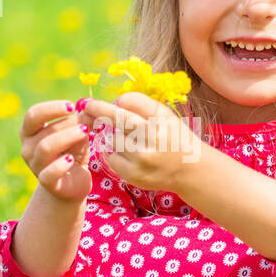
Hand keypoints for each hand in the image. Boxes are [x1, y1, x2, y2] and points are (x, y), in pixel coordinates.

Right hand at [19, 100, 91, 203]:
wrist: (74, 182)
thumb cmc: (73, 151)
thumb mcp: (77, 132)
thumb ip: (82, 120)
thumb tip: (91, 108)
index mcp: (30, 132)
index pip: (33, 115)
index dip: (51, 108)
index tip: (72, 107)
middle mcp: (28, 148)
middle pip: (44, 131)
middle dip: (67, 123)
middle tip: (86, 123)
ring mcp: (35, 166)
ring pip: (45, 148)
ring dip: (67, 137)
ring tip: (85, 132)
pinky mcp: (46, 182)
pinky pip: (49, 173)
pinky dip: (60, 165)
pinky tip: (71, 159)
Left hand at [76, 92, 205, 192]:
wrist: (190, 170)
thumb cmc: (174, 137)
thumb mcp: (165, 115)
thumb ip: (141, 105)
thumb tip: (114, 102)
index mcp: (159, 119)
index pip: (127, 103)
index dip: (111, 103)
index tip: (95, 102)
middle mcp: (151, 137)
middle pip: (115, 118)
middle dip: (97, 111)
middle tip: (85, 107)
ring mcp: (141, 157)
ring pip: (111, 139)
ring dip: (112, 137)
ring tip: (127, 140)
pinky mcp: (134, 174)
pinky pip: (111, 158)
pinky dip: (114, 154)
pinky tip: (126, 155)